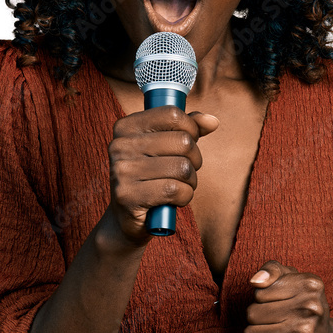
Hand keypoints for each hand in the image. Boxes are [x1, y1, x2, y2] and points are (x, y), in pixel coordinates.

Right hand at [106, 107, 219, 245]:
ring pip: (183, 167)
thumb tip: (212, 121)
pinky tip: (174, 201)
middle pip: (183, 142)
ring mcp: (122, 171)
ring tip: (179, 186)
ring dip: (190, 181)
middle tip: (184, 172)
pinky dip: (184, 197)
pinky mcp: (128, 196)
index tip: (189, 142)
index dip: (191, 129)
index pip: (172, 114)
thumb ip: (187, 129)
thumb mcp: (167, 148)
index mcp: (126, 127)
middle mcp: (120, 146)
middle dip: (194, 160)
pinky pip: (175, 190)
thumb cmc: (151, 178)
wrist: (126, 218)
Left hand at [244, 260, 332, 332]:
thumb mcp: (292, 279)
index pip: (258, 293)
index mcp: (309, 284)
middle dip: (258, 318)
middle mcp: (310, 307)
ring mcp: (306, 332)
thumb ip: (272, 270)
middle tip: (276, 321)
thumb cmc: (301, 306)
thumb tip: (255, 281)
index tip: (278, 303)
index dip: (262, 300)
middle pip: (252, 313)